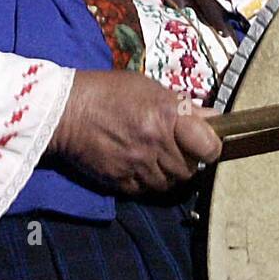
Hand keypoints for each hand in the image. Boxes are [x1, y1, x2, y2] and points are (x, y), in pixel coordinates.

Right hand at [47, 70, 221, 195]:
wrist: (64, 110)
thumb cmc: (108, 92)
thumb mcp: (150, 88)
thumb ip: (184, 105)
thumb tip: (214, 118)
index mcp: (167, 114)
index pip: (209, 146)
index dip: (210, 147)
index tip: (205, 143)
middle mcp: (155, 142)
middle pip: (190, 169)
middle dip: (187, 161)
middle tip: (176, 148)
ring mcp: (138, 164)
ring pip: (170, 183)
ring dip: (168, 174)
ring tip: (156, 157)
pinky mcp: (120, 180)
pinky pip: (146, 191)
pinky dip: (147, 182)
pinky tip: (139, 166)